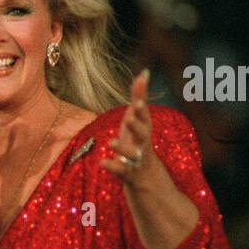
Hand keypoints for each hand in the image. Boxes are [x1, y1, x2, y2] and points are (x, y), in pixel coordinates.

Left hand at [100, 69, 164, 192]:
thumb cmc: (138, 142)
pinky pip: (121, 171)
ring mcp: (137, 160)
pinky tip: (102, 162)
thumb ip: (139, 97)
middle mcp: (142, 143)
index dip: (142, 102)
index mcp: (143, 129)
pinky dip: (112, 167)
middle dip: (137, 125)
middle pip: (143, 134)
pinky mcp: (129, 174)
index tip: (140, 90)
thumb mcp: (137, 120)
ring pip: (132, 154)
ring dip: (122, 148)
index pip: (144, 114)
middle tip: (130, 116)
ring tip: (111, 142)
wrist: (147, 176)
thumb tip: (143, 72)